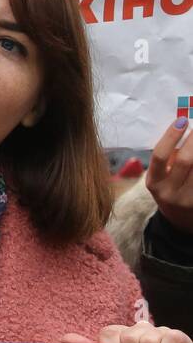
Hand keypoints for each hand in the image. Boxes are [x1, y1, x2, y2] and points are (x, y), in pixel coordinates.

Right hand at [146, 116, 192, 233]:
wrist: (181, 221)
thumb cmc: (171, 190)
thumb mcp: (162, 178)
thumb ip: (170, 158)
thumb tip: (186, 129)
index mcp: (154, 183)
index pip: (160, 156)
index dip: (171, 136)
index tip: (182, 121)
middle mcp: (169, 193)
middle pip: (185, 161)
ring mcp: (188, 200)